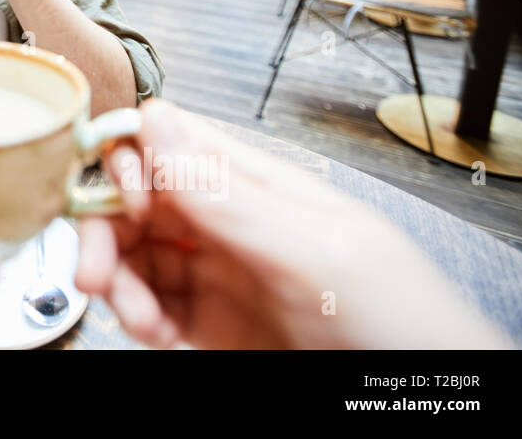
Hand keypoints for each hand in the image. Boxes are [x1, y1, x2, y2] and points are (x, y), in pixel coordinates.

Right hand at [74, 100, 510, 348]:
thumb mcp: (317, 251)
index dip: (127, 161)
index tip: (113, 195)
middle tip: (92, 265)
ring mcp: (222, 275)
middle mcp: (233, 224)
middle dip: (104, 227)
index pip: (170, 145)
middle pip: (139, 204)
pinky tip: (146, 328)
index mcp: (258, 186)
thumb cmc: (407, 319)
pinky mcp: (214, 326)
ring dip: (116, 277)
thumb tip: (159, 124)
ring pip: (137, 257)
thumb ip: (232, 194)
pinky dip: (135, 316)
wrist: (429, 395)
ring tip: (128, 310)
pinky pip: (153, 308)